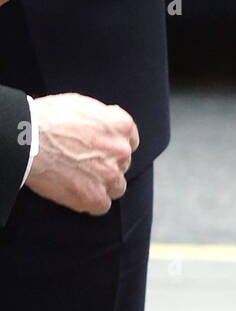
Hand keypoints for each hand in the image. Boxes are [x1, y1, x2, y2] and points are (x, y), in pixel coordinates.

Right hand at [25, 92, 138, 214]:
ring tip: (83, 181)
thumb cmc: (50, 118)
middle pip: (123, 163)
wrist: (29, 141)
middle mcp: (121, 150)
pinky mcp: (94, 196)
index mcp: (121, 125)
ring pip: (117, 186)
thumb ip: (103, 118)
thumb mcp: (84, 105)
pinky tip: (78, 194)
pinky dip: (91, 202)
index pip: (130, 140)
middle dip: (108, 164)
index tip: (104, 149)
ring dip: (103, 185)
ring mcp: (109, 175)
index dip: (114, 145)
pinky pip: (102, 206)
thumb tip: (107, 123)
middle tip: (87, 164)